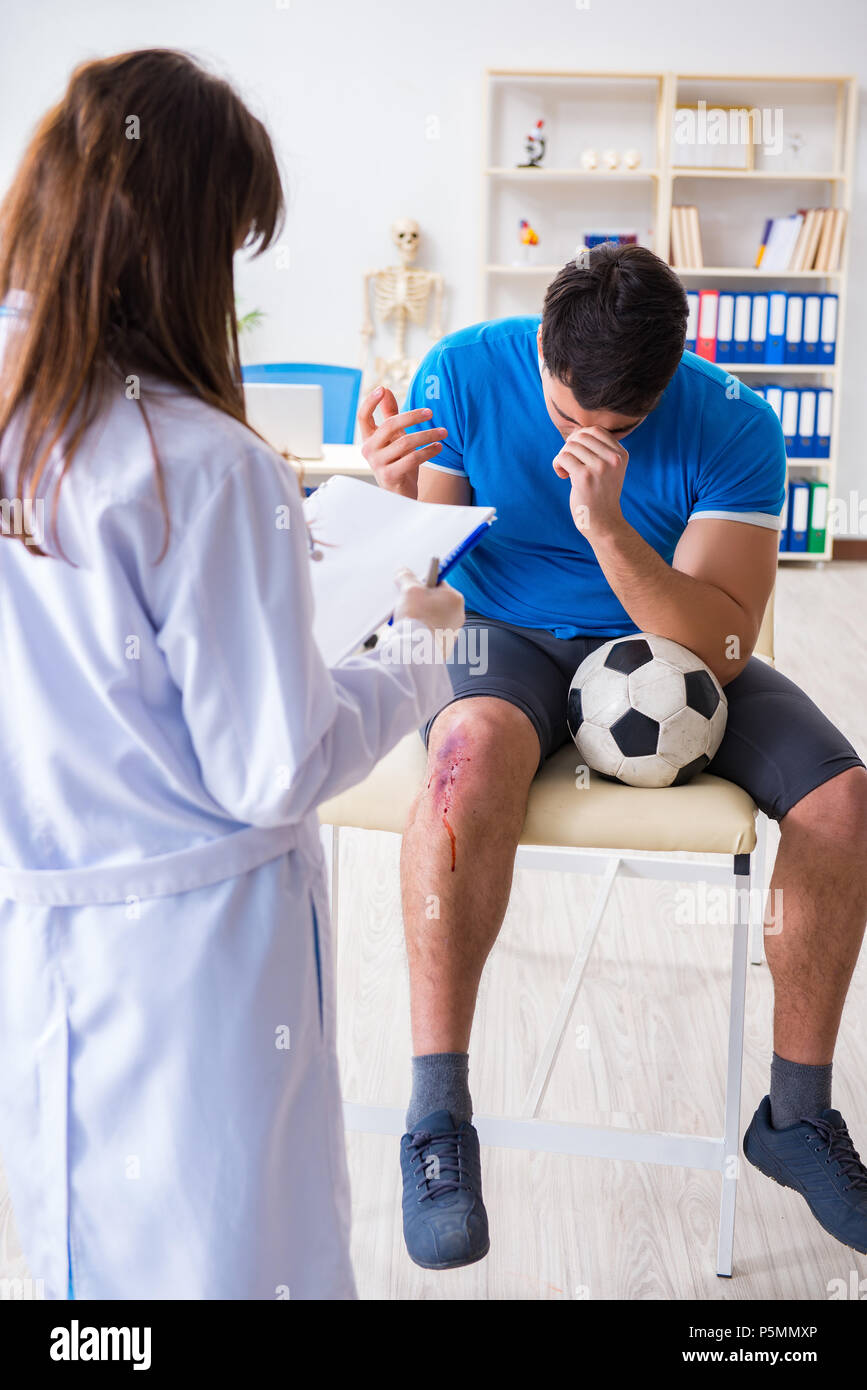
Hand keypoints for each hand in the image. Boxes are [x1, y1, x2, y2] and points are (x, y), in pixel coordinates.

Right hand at [358, 386, 447, 497]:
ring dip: (427, 435)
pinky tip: (439, 446)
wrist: (402, 494)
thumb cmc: (399, 462)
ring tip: (443, 432)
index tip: (382, 389)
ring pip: (405, 442)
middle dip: (412, 417)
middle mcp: (369, 450)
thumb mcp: (395, 438)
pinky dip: (428, 451)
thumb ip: (390, 415)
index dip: (370, 402)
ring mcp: (378, 464)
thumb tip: (386, 390)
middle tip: (430, 412)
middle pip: (389, 426)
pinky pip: (412, 458)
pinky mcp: (390, 476)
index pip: (363, 417)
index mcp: (369, 439)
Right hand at [392, 567, 464, 658]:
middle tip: (408, 604)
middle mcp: (459, 615)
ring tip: (409, 620)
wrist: (415, 650)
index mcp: (455, 598)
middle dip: (420, 602)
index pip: (438, 583)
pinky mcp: (445, 646)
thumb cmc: (417, 617)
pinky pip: (432, 633)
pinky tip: (413, 633)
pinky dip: (423, 632)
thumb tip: (403, 571)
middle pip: (435, 601)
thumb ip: (406, 577)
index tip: (412, 588)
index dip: (422, 584)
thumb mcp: (409, 590)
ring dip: (421, 617)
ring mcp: (453, 632)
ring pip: (433, 618)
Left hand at [552, 425, 628, 542]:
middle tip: (569, 463)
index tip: (577, 454)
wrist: (603, 523)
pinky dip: (557, 465)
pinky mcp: (584, 477)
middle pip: (581, 436)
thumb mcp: (609, 469)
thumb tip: (576, 432)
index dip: (580, 438)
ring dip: (563, 457)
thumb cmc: (600, 494)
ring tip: (566, 471)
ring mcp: (600, 467)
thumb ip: (599, 450)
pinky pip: (563, 457)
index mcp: (621, 454)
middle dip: (570, 447)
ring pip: (570, 446)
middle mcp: (613, 459)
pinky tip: (563, 475)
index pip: (595, 431)